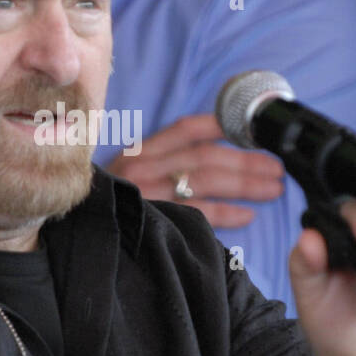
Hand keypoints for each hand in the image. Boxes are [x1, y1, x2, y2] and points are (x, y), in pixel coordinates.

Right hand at [107, 113, 282, 227]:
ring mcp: (147, 191)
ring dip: (245, 183)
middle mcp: (144, 166)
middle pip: (205, 156)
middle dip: (246, 161)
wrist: (78, 230)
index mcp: (141, 150)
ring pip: (205, 179)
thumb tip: (214, 158)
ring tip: (272, 188)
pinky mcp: (153, 217)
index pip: (187, 128)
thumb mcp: (129, 174)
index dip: (223, 125)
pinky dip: (227, 213)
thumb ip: (162, 162)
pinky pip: (197, 212)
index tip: (254, 129)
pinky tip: (248, 215)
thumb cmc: (111, 204)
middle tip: (277, 168)